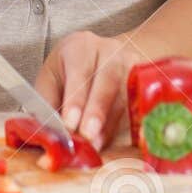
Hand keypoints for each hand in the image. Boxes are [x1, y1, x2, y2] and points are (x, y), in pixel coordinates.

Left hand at [34, 30, 140, 150]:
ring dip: (110, 124)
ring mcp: (132, 65)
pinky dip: (125, 126)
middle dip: (97, 111)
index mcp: (81, 47)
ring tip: (97, 145)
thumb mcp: (51, 80)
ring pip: (124, 95)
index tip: (69, 123)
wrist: (101, 57)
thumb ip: (48, 104)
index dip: (75, 100)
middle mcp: (110, 52)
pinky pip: (137, 105)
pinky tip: (114, 142)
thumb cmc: (70, 71)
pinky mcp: (145, 82)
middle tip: (87, 137)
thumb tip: (47, 134)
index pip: (80, 72)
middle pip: (107, 81)